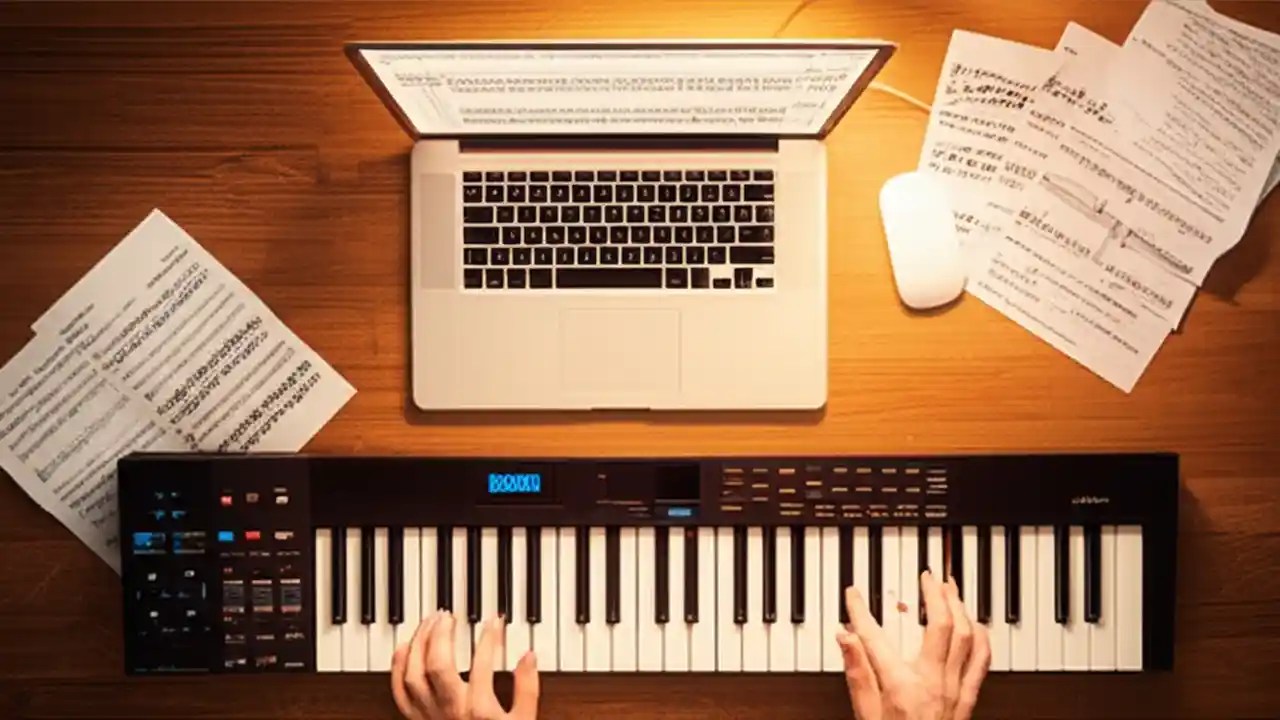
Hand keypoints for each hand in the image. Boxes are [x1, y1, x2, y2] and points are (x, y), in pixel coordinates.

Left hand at [391, 611, 538, 719]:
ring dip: (419, 643)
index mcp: (480, 710)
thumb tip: (528, 656)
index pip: (482, 662)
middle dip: (442, 634)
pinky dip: (398, 667)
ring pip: (413, 674)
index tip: (494, 620)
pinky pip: (399, 692)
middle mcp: (450, 711)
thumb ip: (528, 689)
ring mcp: (429, 717)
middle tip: (449, 615)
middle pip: (438, 664)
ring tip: (429, 622)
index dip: (489, 636)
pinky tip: (406, 647)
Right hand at [838, 572, 989, 719]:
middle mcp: (932, 682)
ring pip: (966, 635)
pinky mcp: (969, 698)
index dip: (860, 611)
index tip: (853, 595)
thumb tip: (845, 638)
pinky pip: (982, 660)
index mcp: (901, 686)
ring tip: (950, 587)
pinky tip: (974, 623)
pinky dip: (981, 636)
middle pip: (940, 623)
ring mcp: (955, 689)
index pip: (875, 637)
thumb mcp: (865, 714)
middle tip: (926, 575)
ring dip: (959, 606)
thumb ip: (857, 674)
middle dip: (933, 593)